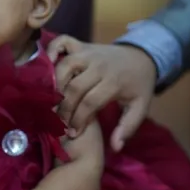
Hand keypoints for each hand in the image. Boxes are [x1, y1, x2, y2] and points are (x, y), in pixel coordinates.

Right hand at [46, 35, 156, 151]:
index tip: (72, 134)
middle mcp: (99, 66)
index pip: (90, 103)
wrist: (143, 57)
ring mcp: (89, 52)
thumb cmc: (138, 86)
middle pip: (74, 87)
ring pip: (65, 66)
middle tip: (59, 122)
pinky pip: (62, 42)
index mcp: (114, 82)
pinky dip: (52, 50)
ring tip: (51, 100)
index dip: (78, 120)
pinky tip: (47, 65)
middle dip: (64, 108)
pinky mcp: (82, 44)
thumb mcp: (140, 107)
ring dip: (55, 84)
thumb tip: (114, 147)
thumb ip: (128, 127)